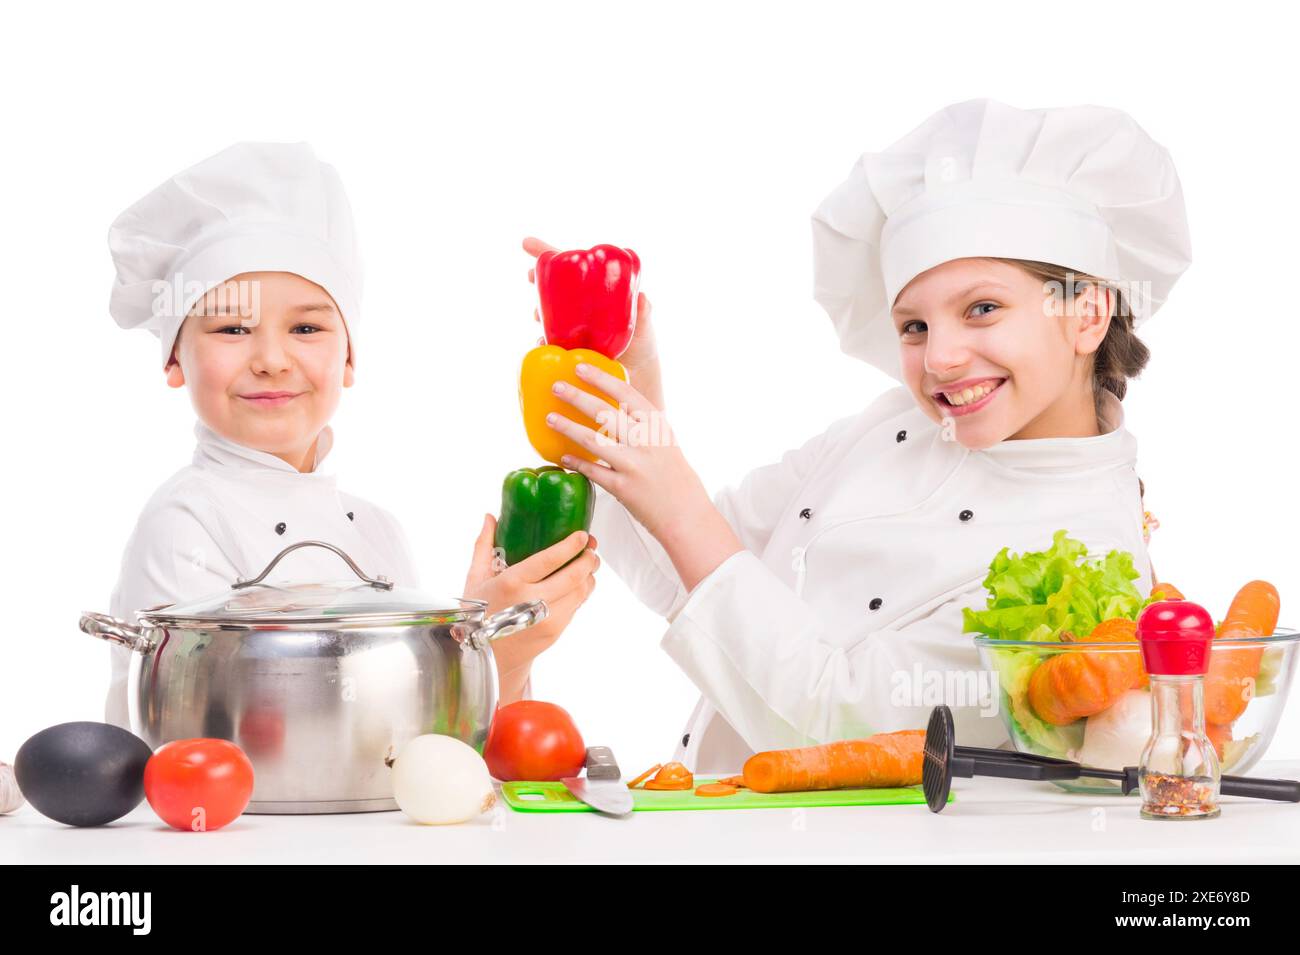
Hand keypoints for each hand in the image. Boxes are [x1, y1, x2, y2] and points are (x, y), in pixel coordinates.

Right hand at [463, 514, 598, 702]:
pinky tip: (580, 581)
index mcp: (511, 584)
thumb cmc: (478, 614)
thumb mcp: (475, 579)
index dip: (570, 546)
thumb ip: (483, 545)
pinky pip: (577, 606)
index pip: (550, 560)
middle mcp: (531, 602)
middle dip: (588, 558)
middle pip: (574, 576)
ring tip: (590, 562)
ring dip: (590, 574)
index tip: (581, 535)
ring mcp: (546, 620)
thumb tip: (490, 517)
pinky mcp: (555, 632)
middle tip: (591, 547)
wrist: (487, 657)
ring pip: (580, 592)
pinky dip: (583, 590)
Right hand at [522, 236, 663, 407]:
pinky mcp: (568, 348)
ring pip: (548, 314)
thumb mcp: (644, 326)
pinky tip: (543, 342)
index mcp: (594, 292)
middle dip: (538, 281)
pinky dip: (544, 341)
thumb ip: (643, 312)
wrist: (637, 375)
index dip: (546, 253)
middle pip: (552, 289)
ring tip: (539, 314)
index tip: (527, 244)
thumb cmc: (642, 343)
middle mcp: (579, 307)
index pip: (569, 268)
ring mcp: (571, 327)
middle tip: (531, 277)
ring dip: (540, 310)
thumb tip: (642, 297)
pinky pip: (551, 341)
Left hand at [545, 363, 741, 591]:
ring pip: (594, 440)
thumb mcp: (665, 443)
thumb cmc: (676, 478)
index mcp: (658, 426)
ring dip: (568, 427)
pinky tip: (563, 457)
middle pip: (605, 412)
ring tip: (549, 418)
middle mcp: (647, 442)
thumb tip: (617, 406)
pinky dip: (576, 463)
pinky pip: (593, 471)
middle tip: (556, 387)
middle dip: (577, 397)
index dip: (601, 379)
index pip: (627, 394)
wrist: (688, 516)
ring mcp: (634, 465)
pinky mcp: (623, 488)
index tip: (581, 366)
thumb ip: (644, 426)